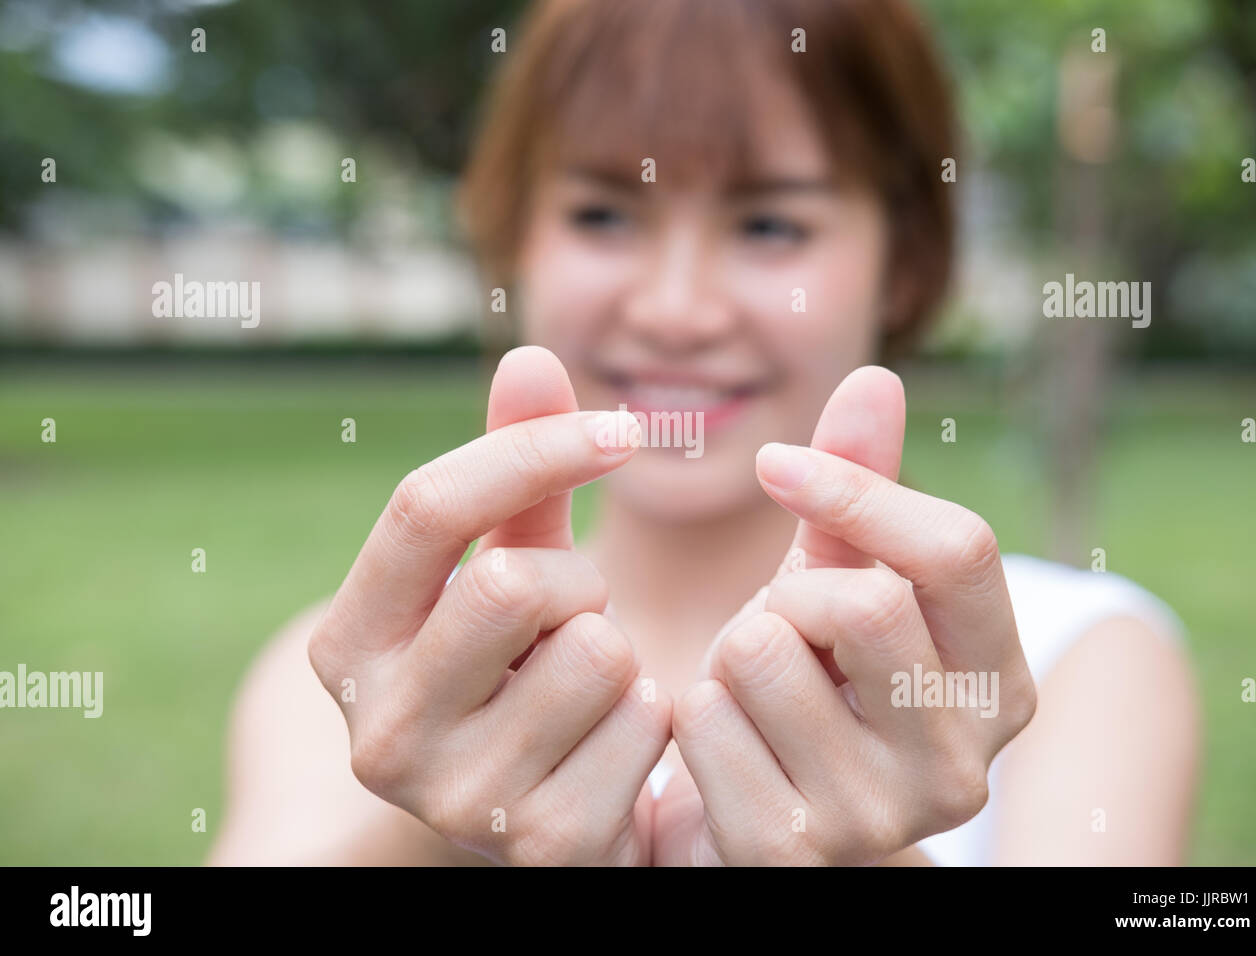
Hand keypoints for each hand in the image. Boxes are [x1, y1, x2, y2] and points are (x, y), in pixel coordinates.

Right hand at [309, 347, 671, 864]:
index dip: (532, 448)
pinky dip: (653, 714)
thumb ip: (515, 468)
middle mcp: (376, 732)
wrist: (556, 816)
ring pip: (594, 653)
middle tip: (579, 614)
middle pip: (513, 583)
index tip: (620, 430)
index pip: (424, 508)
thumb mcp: (508, 563)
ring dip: (619, 649)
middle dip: (579, 581)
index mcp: (346, 646)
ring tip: (588, 687)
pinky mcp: (544, 846)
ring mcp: (455, 800)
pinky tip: (617, 745)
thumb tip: (533, 352)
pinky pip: (645, 722)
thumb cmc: (525, 668)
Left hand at [655, 367, 1036, 864]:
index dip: (859, 488)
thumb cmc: (813, 682)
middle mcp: (963, 765)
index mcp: (1001, 684)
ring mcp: (879, 818)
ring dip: (733, 650)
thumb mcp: (844, 581)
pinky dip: (693, 709)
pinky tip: (722, 742)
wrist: (758, 819)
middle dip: (790, 591)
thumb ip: (865, 486)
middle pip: (860, 601)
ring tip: (754, 690)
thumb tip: (874, 374)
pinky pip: (703, 718)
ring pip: (763, 651)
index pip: (957, 550)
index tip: (777, 464)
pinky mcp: (786, 851)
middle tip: (783, 624)